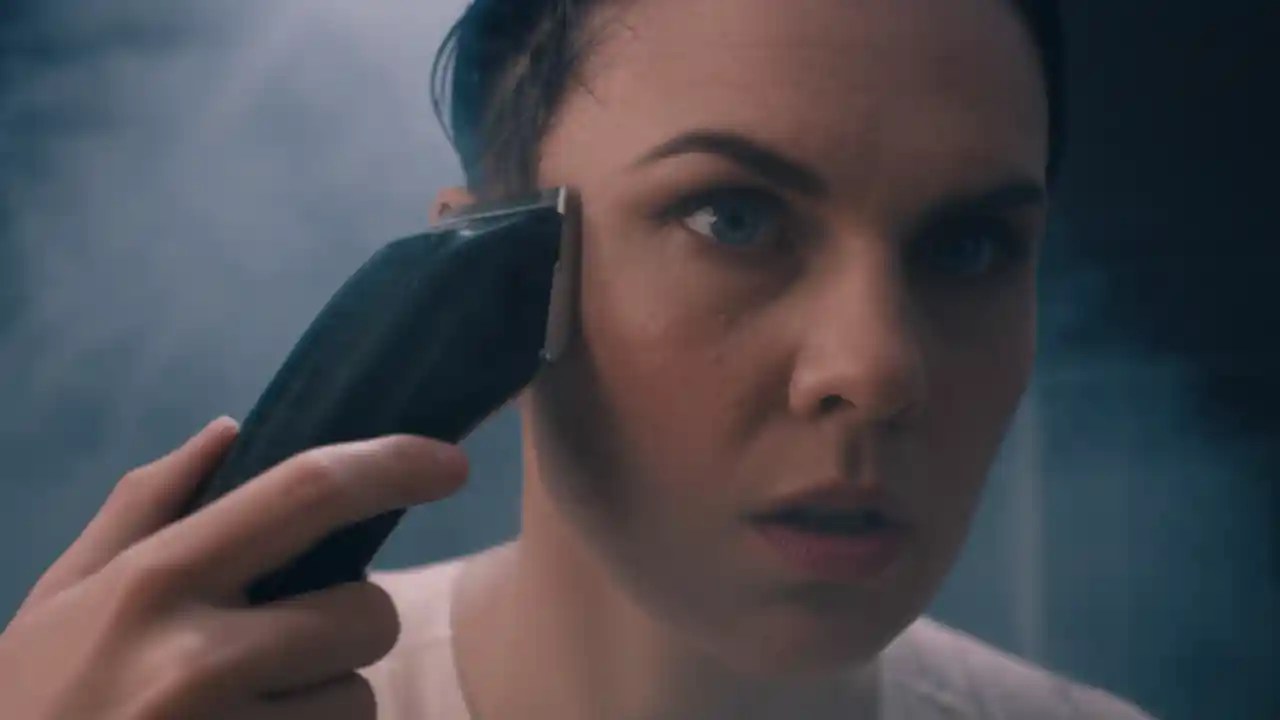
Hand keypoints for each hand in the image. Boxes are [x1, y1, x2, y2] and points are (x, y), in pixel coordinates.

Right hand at [1, 417, 467, 718]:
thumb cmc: (31, 700)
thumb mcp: (63, 595)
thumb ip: (146, 506)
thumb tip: (231, 431)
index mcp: (155, 580)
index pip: (306, 491)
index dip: (394, 466)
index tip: (450, 463)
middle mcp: (198, 658)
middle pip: (368, 611)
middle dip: (348, 625)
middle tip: (284, 645)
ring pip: (360, 700)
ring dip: (326, 702)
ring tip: (251, 714)